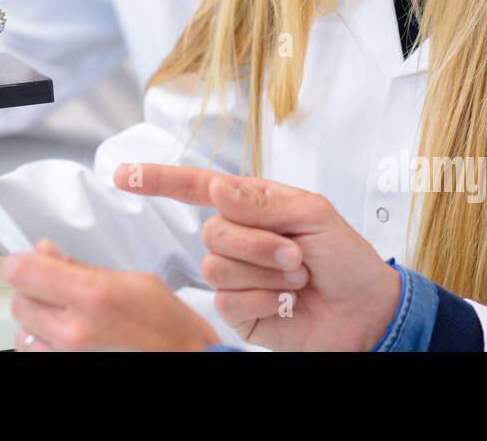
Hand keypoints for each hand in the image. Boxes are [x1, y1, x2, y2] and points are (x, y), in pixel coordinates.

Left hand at [2, 238, 219, 350]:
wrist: (188, 364)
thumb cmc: (169, 329)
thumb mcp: (133, 280)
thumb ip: (82, 267)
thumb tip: (45, 251)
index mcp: (93, 297)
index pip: (22, 271)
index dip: (25, 262)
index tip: (33, 261)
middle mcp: (73, 332)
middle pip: (18, 300)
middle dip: (33, 290)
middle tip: (58, 290)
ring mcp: (66, 358)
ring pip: (21, 331)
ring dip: (36, 321)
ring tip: (66, 318)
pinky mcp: (64, 370)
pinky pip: (33, 353)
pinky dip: (42, 344)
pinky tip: (66, 338)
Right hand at [115, 163, 400, 350]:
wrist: (366, 312)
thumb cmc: (347, 259)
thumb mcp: (314, 213)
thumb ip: (261, 200)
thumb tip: (216, 186)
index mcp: (251, 205)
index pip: (194, 187)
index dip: (156, 179)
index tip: (121, 174)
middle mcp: (238, 238)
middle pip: (211, 232)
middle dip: (258, 244)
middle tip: (297, 255)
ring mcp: (235, 275)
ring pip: (217, 267)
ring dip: (265, 273)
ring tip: (297, 279)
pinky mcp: (237, 310)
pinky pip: (228, 300)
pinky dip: (263, 300)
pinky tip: (286, 303)